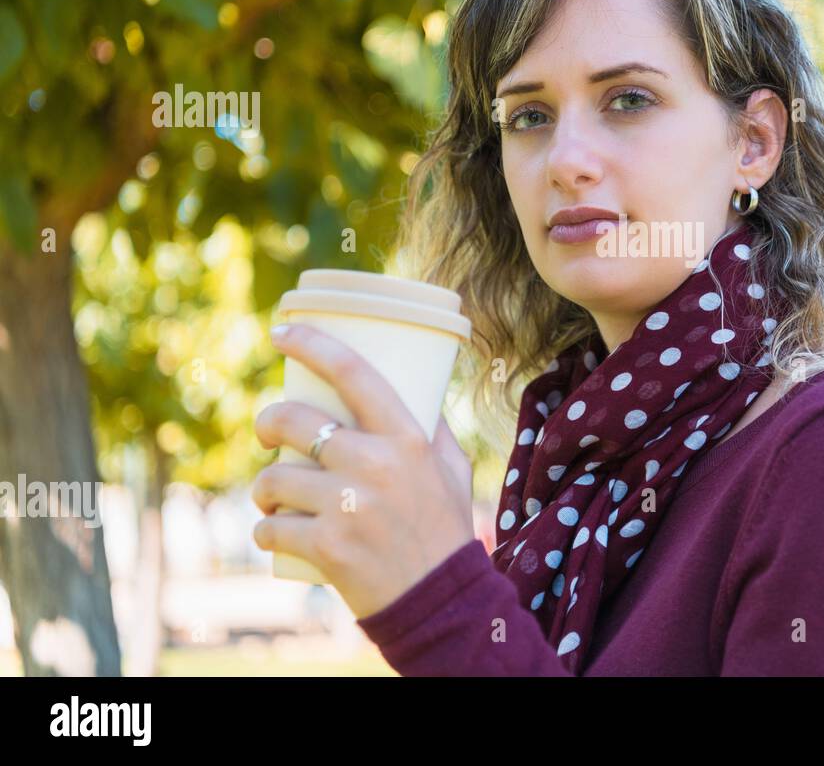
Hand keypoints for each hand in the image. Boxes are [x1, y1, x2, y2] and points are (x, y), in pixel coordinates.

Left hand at [251, 322, 475, 619]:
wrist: (442, 599)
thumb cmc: (445, 528)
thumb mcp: (452, 469)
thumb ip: (432, 429)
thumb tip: (413, 390)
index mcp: (408, 439)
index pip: (354, 373)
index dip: (313, 344)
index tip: (282, 330)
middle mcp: (377, 465)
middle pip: (294, 421)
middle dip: (268, 423)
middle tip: (269, 436)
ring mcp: (349, 506)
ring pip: (274, 478)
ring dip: (264, 489)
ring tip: (273, 500)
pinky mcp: (327, 546)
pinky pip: (270, 528)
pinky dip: (264, 531)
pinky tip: (273, 534)